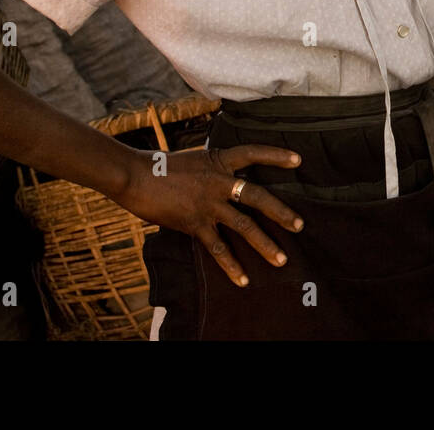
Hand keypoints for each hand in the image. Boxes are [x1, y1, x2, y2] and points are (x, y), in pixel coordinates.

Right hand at [115, 143, 304, 286]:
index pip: (252, 153)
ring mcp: (208, 203)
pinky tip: (242, 280)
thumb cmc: (160, 166)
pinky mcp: (195, 223)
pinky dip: (231, 266)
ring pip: (244, 226)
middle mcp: (218, 181)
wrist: (134, 175)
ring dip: (265, 244)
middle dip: (281, 212)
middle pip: (257, 196)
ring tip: (282, 260)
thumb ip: (213, 169)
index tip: (298, 161)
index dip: (276, 156)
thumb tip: (225, 178)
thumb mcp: (193, 160)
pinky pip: (218, 248)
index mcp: (218, 161)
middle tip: (300, 225)